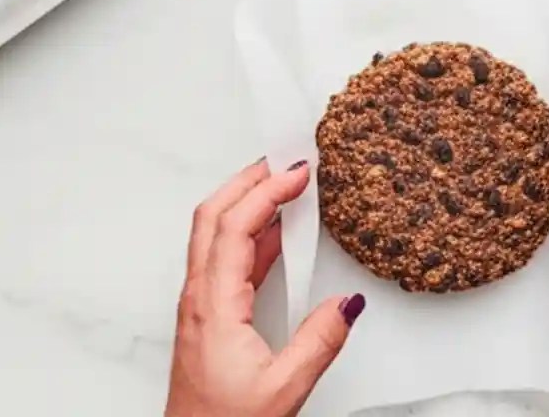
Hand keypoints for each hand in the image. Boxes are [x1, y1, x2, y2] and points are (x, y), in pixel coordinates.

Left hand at [166, 160, 365, 416]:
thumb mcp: (284, 388)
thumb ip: (319, 342)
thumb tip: (348, 303)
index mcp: (213, 305)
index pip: (234, 226)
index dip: (266, 192)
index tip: (299, 172)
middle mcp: (199, 297)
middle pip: (213, 216)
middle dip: (248, 180)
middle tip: (285, 160)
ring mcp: (201, 304)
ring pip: (215, 233)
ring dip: (247, 202)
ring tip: (285, 186)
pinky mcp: (208, 316)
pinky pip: (225, 258)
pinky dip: (251, 234)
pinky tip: (278, 235)